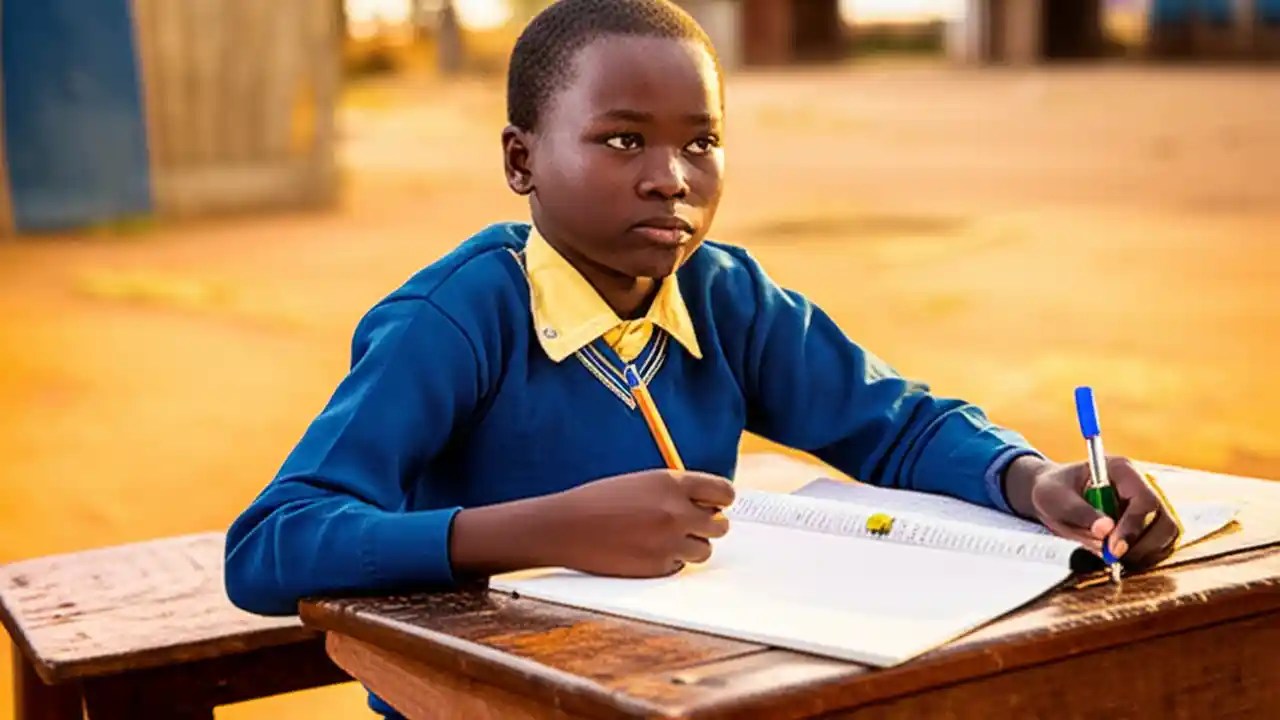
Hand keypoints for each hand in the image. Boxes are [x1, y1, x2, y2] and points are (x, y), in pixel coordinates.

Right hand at [547, 470, 734, 577]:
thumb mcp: (643, 482)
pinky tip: (647, 550)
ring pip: (705, 550)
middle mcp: (676, 512)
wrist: (566, 526)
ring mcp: (669, 542)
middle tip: (691, 524)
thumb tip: (707, 503)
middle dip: (708, 525)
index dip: (721, 500)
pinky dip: (671, 561)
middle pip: (720, 525)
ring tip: (666, 539)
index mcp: (673, 483)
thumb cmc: (600, 501)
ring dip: (691, 546)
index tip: (715, 504)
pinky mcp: (658, 567)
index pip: (724, 492)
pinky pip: (680, 566)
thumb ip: (676, 490)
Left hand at [1004, 455, 1179, 569]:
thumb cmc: (1053, 492)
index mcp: (1122, 470)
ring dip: (1143, 554)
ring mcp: (1150, 507)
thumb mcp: (1054, 498)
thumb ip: (1079, 511)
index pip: (1145, 500)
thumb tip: (1106, 530)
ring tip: (1112, 557)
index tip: (1113, 549)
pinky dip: (1144, 558)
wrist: (1054, 498)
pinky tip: (1120, 559)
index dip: (1132, 527)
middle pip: (1164, 520)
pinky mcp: (1149, 525)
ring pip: (1167, 536)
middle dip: (1140, 545)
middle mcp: (1143, 486)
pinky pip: (1161, 546)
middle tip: (1111, 557)